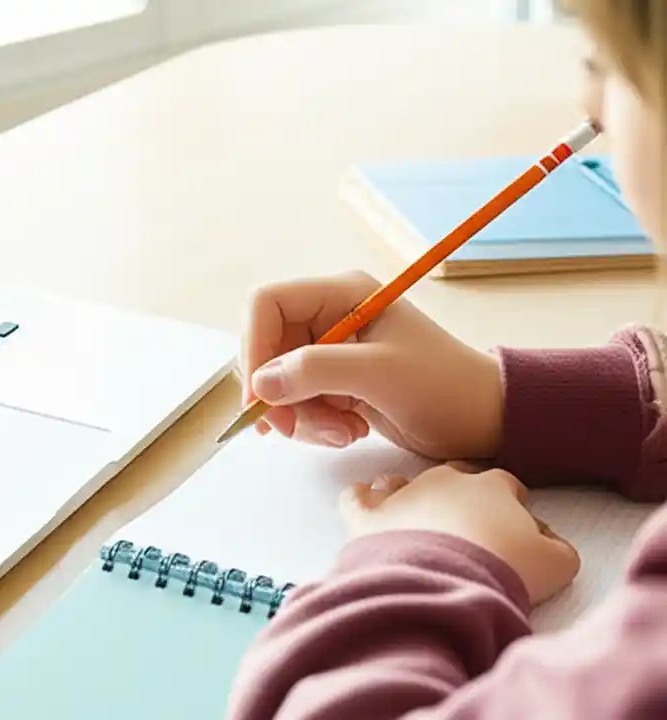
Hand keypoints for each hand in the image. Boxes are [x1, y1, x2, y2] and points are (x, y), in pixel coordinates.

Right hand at [243, 271, 503, 459]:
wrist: (484, 422)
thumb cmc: (444, 388)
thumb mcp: (379, 375)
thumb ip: (315, 372)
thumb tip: (260, 385)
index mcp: (342, 294)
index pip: (267, 304)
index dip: (253, 346)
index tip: (258, 395)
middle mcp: (331, 316)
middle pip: (267, 347)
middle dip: (277, 392)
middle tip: (292, 428)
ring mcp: (332, 351)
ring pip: (278, 381)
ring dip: (300, 415)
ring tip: (342, 433)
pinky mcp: (336, 382)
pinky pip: (297, 401)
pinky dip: (313, 424)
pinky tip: (348, 431)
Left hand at [341, 465, 579, 604]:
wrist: (446, 580)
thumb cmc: (504, 569)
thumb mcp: (557, 563)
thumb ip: (559, 547)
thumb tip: (549, 541)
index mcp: (492, 486)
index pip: (506, 485)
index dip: (511, 505)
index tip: (512, 526)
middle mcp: (443, 480)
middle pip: (453, 477)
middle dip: (459, 495)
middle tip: (464, 525)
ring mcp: (401, 493)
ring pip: (400, 481)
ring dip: (407, 496)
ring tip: (413, 521)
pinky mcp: (366, 515)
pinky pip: (356, 497)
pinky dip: (360, 501)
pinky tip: (366, 510)